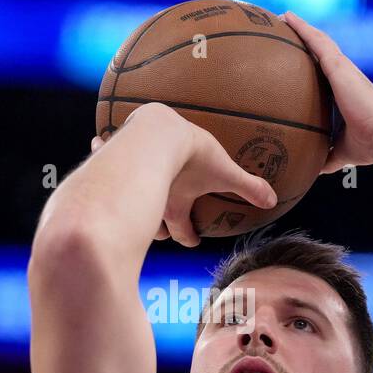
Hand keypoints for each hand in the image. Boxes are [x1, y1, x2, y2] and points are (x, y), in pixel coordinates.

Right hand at [88, 103, 276, 246]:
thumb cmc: (191, 154)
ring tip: (129, 183)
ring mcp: (130, 179)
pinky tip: (98, 142)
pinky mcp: (114, 154)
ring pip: (124, 194)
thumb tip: (274, 200)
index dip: (187, 237)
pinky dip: (102, 150)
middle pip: (152, 221)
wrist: (155, 133)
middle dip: (158, 225)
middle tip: (164, 222)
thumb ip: (248, 186)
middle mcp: (150, 198)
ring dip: (128, 192)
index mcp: (175, 205)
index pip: (180, 231)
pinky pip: (103, 152)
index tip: (193, 240)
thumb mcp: (224, 171)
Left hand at [281, 10, 372, 173]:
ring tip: (283, 17)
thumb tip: (314, 167)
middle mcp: (345, 76)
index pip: (326, 72)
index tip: (297, 56)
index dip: (313, 61)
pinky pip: (317, 42)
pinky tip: (289, 18)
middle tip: (285, 28)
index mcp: (346, 92)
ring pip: (319, 41)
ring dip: (302, 28)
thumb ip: (328, 156)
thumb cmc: (371, 146)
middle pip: (322, 50)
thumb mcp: (343, 151)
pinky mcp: (340, 67)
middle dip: (306, 39)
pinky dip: (302, 28)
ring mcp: (343, 69)